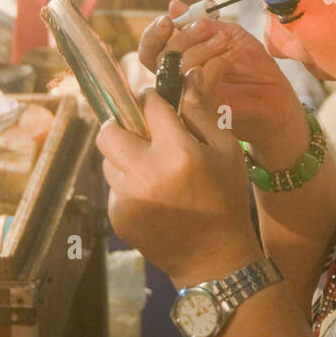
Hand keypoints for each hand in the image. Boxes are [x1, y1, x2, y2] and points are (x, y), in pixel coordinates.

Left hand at [97, 89, 259, 282]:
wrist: (213, 257)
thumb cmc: (226, 199)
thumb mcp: (226, 151)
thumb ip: (201, 114)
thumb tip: (187, 79)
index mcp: (177, 152)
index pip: (148, 105)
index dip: (152, 99)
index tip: (155, 103)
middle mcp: (146, 172)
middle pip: (109, 131)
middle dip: (121, 124)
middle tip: (138, 131)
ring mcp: (127, 197)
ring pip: (109, 160)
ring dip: (125, 157)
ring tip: (151, 169)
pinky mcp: (117, 216)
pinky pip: (114, 187)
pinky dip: (128, 185)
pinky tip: (153, 196)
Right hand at [139, 0, 305, 152]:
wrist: (278, 99)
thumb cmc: (253, 69)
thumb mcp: (230, 36)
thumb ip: (203, 22)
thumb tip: (174, 5)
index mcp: (180, 63)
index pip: (151, 51)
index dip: (153, 35)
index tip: (168, 20)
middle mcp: (179, 83)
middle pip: (159, 59)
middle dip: (183, 38)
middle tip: (209, 28)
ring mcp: (188, 99)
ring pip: (175, 72)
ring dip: (200, 51)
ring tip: (224, 43)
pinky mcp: (203, 114)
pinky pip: (193, 90)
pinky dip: (210, 69)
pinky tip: (227, 61)